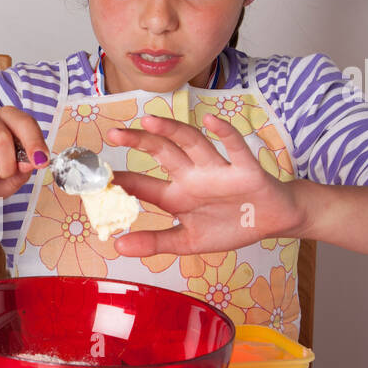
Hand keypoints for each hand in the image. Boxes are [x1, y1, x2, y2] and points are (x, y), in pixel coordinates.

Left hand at [106, 114, 305, 257]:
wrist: (273, 220)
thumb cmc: (229, 226)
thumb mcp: (188, 242)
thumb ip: (155, 243)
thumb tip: (118, 246)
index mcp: (177, 195)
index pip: (142, 185)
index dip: (120, 180)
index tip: (94, 177)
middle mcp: (193, 176)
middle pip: (162, 152)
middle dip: (139, 142)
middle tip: (114, 134)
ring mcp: (217, 170)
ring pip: (192, 143)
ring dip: (173, 130)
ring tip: (151, 121)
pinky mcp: (245, 169)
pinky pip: (235, 148)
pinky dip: (225, 134)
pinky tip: (213, 121)